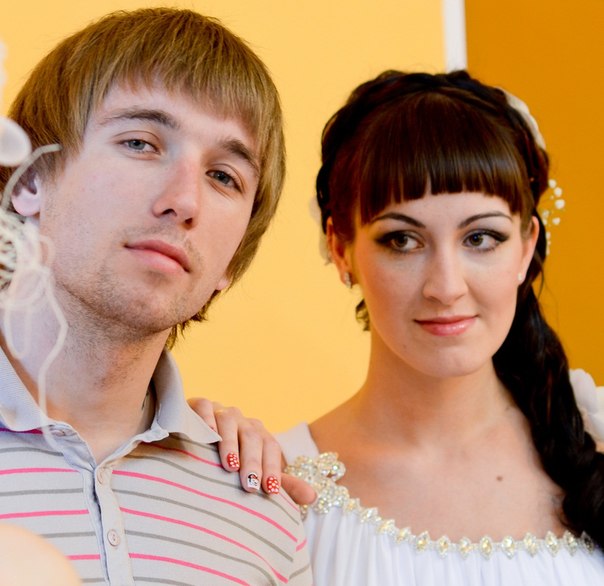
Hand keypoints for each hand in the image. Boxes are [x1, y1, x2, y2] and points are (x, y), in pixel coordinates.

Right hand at [188, 398, 315, 504]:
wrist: (194, 438)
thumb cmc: (228, 461)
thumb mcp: (255, 472)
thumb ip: (282, 485)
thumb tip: (313, 496)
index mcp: (258, 434)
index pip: (271, 447)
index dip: (272, 467)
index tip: (270, 490)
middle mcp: (242, 421)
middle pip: (252, 436)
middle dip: (253, 461)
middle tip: (249, 485)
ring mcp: (221, 411)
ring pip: (229, 421)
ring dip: (230, 443)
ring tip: (230, 465)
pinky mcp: (199, 405)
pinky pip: (205, 407)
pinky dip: (207, 420)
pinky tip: (207, 436)